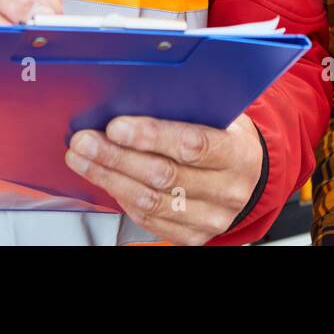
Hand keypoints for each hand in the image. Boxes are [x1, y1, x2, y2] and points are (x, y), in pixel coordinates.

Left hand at [65, 113, 264, 245]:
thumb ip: (188, 108)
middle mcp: (228, 190)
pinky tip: (106, 179)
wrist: (250, 176)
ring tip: (83, 159)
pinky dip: (121, 197)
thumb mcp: (221, 116)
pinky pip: (149, 219)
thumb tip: (135, 97)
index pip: (193, 144)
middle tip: (85, 141)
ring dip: (109, 177)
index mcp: (238, 153)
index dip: (152, 136)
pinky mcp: (193, 236)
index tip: (116, 126)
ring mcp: (211, 217)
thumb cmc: (229, 138)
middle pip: (164, 175)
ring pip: (150, 200)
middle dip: (116, 156)